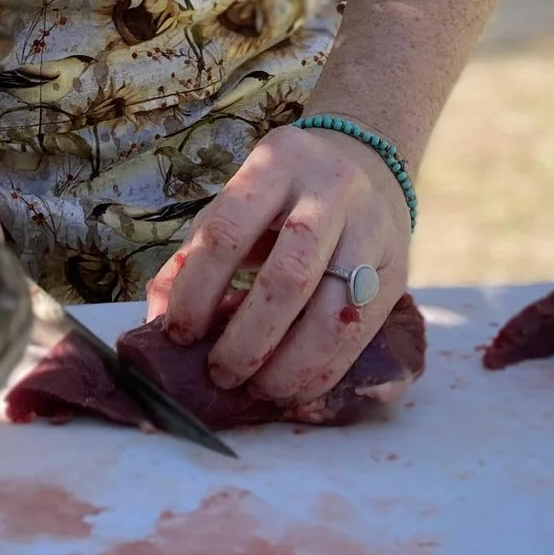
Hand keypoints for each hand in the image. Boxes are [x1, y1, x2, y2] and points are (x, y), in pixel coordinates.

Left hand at [144, 123, 411, 402]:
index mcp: (276, 163)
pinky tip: (297, 390)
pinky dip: (325, 370)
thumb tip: (157, 322)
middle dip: (249, 339)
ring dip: (291, 365)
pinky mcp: (396, 269)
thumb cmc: (282, 197)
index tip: (180, 333)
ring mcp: (370, 229)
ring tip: (260, 391)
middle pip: (288, 276)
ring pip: (333, 311)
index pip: (228, 233)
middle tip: (222, 374)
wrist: (366, 166)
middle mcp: (331, 190)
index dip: (197, 291)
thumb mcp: (237, 204)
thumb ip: (195, 255)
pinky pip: (361, 332)